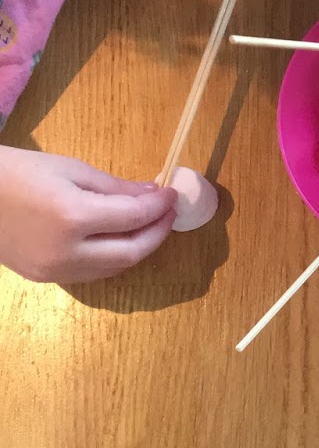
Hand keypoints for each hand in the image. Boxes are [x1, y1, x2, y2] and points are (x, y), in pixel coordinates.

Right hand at [0, 147, 177, 282]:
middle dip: (157, 233)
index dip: (159, 207)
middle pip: (131, 252)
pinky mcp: (45, 279)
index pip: (133, 217)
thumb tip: (152, 194)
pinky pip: (92, 273)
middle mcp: (66, 251)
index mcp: (72, 216)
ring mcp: (54, 270)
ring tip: (149, 225)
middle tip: (168, 213)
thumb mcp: (70, 169)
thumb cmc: (17, 172)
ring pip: (114, 269)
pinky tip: (119, 239)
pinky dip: (113, 258)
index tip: (173, 195)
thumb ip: (114, 187)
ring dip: (138, 249)